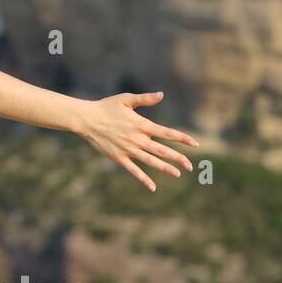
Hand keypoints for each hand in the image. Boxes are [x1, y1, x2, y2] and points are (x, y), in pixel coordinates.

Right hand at [74, 91, 197, 191]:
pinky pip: (134, 170)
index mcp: (141, 125)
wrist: (86, 119)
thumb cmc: (106, 107)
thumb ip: (145, 99)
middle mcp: (137, 139)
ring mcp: (128, 150)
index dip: (182, 138)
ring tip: (177, 174)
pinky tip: (152, 187)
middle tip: (190, 166)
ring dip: (164, 168)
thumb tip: (162, 95)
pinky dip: (143, 179)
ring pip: (150, 161)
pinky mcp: (118, 158)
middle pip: (161, 150)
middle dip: (177, 158)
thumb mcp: (126, 99)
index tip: (195, 143)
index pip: (166, 132)